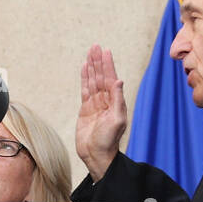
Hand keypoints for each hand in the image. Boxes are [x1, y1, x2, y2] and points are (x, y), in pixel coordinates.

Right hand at [77, 44, 128, 181]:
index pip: (110, 78)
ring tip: (89, 54)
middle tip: (95, 46)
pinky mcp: (85, 109)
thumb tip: (118, 81)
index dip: (107, 65)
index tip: (105, 51)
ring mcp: (95, 104)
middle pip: (101, 76)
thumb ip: (117, 100)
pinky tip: (84, 69)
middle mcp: (106, 100)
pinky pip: (85, 90)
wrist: (96, 155)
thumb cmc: (108, 141)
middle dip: (98, 61)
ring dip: (91, 67)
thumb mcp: (116, 120)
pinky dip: (84, 79)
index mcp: (115, 101)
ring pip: (92, 81)